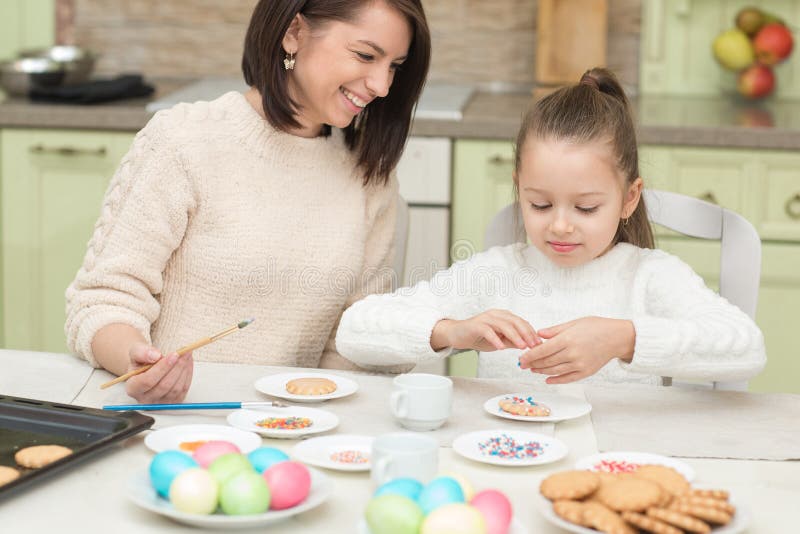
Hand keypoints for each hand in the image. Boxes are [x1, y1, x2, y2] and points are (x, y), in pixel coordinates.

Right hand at [124, 342, 193, 402]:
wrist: (146, 370)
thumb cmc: (140, 362)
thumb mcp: (136, 352)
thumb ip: (141, 352)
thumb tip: (155, 355)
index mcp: (133, 389)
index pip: (147, 381)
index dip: (162, 367)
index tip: (174, 354)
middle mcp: (145, 400)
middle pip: (164, 386)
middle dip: (177, 367)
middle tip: (185, 352)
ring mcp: (161, 403)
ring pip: (176, 388)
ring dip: (184, 370)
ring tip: (187, 354)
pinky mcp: (173, 403)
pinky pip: (184, 389)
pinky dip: (188, 374)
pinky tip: (188, 363)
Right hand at [430, 310, 540, 351]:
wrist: (457, 335)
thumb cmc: (478, 337)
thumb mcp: (499, 341)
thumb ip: (512, 342)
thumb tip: (528, 346)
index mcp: (503, 316)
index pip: (521, 322)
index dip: (531, 332)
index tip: (538, 343)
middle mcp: (496, 314)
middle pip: (515, 322)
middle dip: (526, 334)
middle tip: (533, 345)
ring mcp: (485, 318)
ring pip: (504, 325)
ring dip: (514, 336)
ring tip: (521, 347)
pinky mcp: (476, 325)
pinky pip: (488, 331)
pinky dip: (495, 339)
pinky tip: (501, 348)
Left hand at [518, 317, 634, 383]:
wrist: (617, 337)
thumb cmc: (597, 327)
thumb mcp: (574, 323)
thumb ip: (555, 330)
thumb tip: (538, 334)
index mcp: (568, 339)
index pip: (542, 350)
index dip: (529, 355)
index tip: (521, 358)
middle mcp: (572, 354)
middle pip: (546, 362)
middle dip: (532, 364)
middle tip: (523, 365)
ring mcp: (579, 364)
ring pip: (555, 371)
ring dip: (541, 371)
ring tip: (533, 369)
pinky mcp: (586, 372)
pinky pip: (567, 378)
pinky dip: (556, 380)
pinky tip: (547, 379)